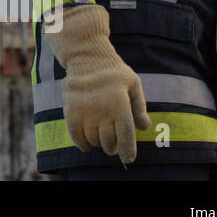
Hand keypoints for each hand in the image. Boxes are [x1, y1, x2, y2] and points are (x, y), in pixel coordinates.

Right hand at [45, 5, 152, 164]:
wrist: (87, 57)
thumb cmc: (114, 71)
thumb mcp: (134, 84)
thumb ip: (139, 107)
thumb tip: (145, 127)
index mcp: (120, 105)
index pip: (125, 137)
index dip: (128, 151)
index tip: (128, 159)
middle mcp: (102, 110)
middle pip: (108, 141)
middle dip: (112, 148)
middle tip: (113, 147)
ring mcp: (85, 111)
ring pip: (92, 139)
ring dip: (98, 144)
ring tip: (100, 141)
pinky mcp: (71, 109)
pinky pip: (75, 134)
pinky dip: (81, 143)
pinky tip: (86, 146)